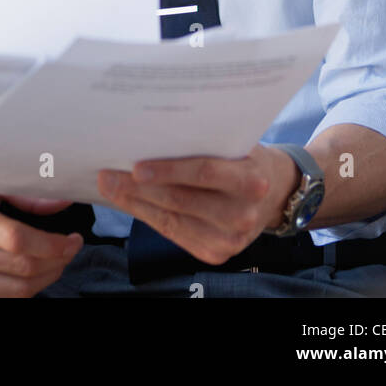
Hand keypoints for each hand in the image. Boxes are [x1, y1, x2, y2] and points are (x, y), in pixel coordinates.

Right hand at [0, 179, 82, 297]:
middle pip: (23, 271)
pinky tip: (28, 276)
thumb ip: (21, 193)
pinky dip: (18, 292)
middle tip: (68, 251)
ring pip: (13, 291)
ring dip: (43, 280)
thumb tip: (57, 201)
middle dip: (56, 263)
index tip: (72, 241)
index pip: (24, 244)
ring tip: (54, 263)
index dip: (56, 246)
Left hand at [96, 144, 298, 264]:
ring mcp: (231, 240)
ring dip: (136, 204)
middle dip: (138, 189)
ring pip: (173, 220)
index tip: (134, 166)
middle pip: (182, 200)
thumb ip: (203, 141)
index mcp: (251, 179)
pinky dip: (148, 218)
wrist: (278, 192)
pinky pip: (175, 234)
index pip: (204, 173)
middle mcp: (243, 213)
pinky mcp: (218, 254)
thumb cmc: (246, 158)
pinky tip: (130, 203)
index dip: (168, 171)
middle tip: (107, 174)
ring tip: (110, 187)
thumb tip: (149, 131)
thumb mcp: (235, 143)